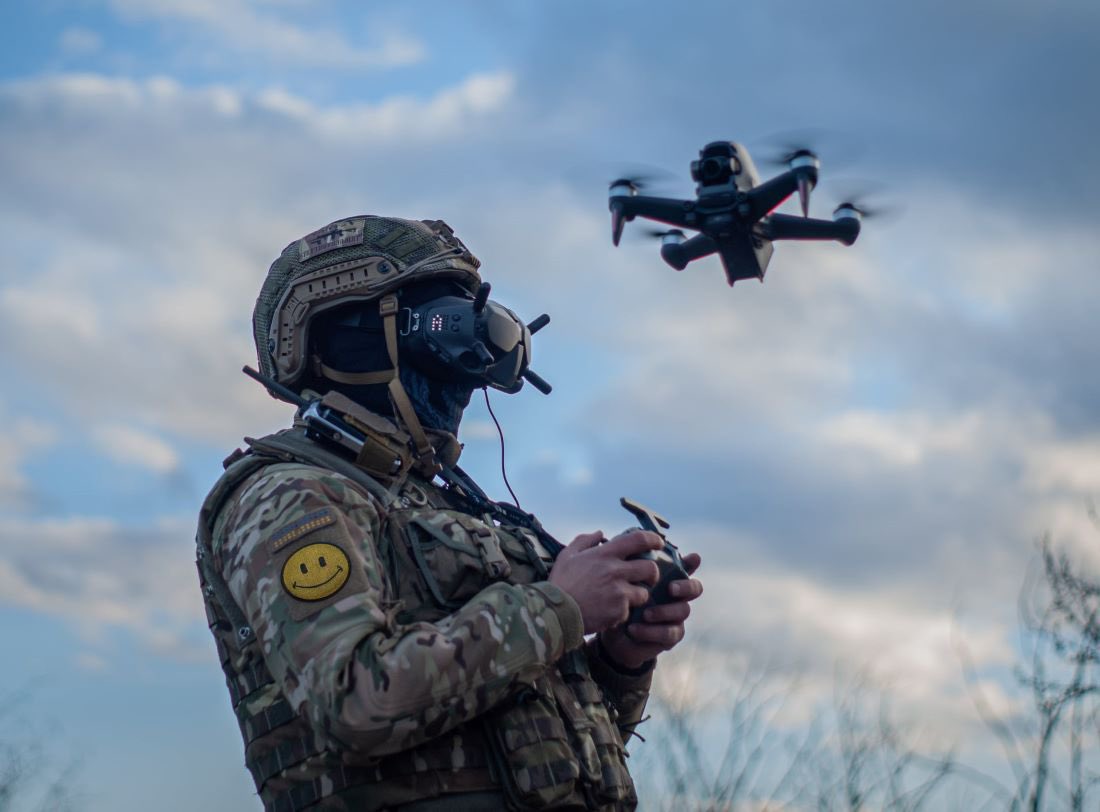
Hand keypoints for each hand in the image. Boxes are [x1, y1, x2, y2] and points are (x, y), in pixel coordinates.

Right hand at [549, 530, 662, 633]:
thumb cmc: (560, 583)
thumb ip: (584, 541)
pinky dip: (621, 613)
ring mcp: (619, 592)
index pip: (638, 539)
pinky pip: (628, 611)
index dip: (653, 539)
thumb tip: (599, 533)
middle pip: (650, 568)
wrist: (555, 613)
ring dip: (637, 596)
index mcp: (604, 554)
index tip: (658, 543)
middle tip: (647, 578)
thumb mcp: (567, 556)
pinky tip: (608, 612)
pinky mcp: (618, 611)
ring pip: (643, 593)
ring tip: (623, 599)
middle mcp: (615, 571)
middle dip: (652, 574)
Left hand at [598, 552, 702, 670]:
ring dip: (664, 611)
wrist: (612, 633)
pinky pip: (669, 633)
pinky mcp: (670, 636)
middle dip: (686, 587)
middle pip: (695, 588)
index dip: (692, 562)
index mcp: (666, 578)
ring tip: (645, 614)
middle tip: (671, 588)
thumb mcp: (621, 580)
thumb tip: (622, 534)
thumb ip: (628, 562)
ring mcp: (675, 616)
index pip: (686, 567)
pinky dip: (652, 631)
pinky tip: (635, 629)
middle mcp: (676, 596)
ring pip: (683, 610)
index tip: (692, 557)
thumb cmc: (619, 600)